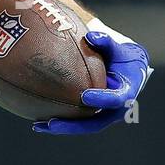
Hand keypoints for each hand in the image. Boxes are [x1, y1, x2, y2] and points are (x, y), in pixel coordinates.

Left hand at [33, 31, 150, 134]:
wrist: (125, 67)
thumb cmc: (119, 56)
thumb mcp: (116, 48)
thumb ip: (106, 42)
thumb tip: (91, 36)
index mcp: (127, 92)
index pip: (116, 99)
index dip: (101, 99)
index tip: (84, 96)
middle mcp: (117, 109)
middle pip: (97, 122)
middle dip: (75, 125)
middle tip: (53, 122)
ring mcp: (104, 115)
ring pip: (84, 126)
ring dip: (63, 128)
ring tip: (39, 126)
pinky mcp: (92, 116)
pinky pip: (76, 122)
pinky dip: (59, 123)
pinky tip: (37, 123)